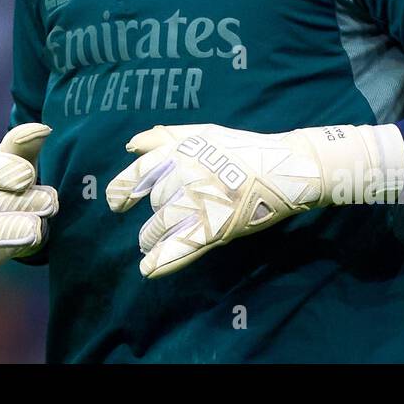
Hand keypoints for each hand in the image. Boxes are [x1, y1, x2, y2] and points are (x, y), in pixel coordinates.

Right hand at [0, 122, 58, 288]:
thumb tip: (41, 129)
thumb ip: (25, 144)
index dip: (6, 173)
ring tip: (38, 227)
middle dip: (22, 203)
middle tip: (50, 203)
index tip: (29, 176)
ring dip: (11, 231)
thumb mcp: (19, 159)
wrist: (8, 216)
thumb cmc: (12, 181)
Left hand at [106, 121, 403, 278]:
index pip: (136, 176)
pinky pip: (181, 247)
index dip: (121, 192)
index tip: (117, 205)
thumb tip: (130, 145)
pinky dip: (162, 261)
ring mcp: (199, 202)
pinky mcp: (215, 227)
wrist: (285, 168)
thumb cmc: (241, 150)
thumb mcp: (202, 134)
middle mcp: (183, 175)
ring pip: (161, 226)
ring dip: (153, 238)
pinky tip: (148, 270)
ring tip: (151, 245)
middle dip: (151, 219)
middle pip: (154, 205)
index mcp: (177, 153)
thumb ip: (163, 137)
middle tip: (152, 230)